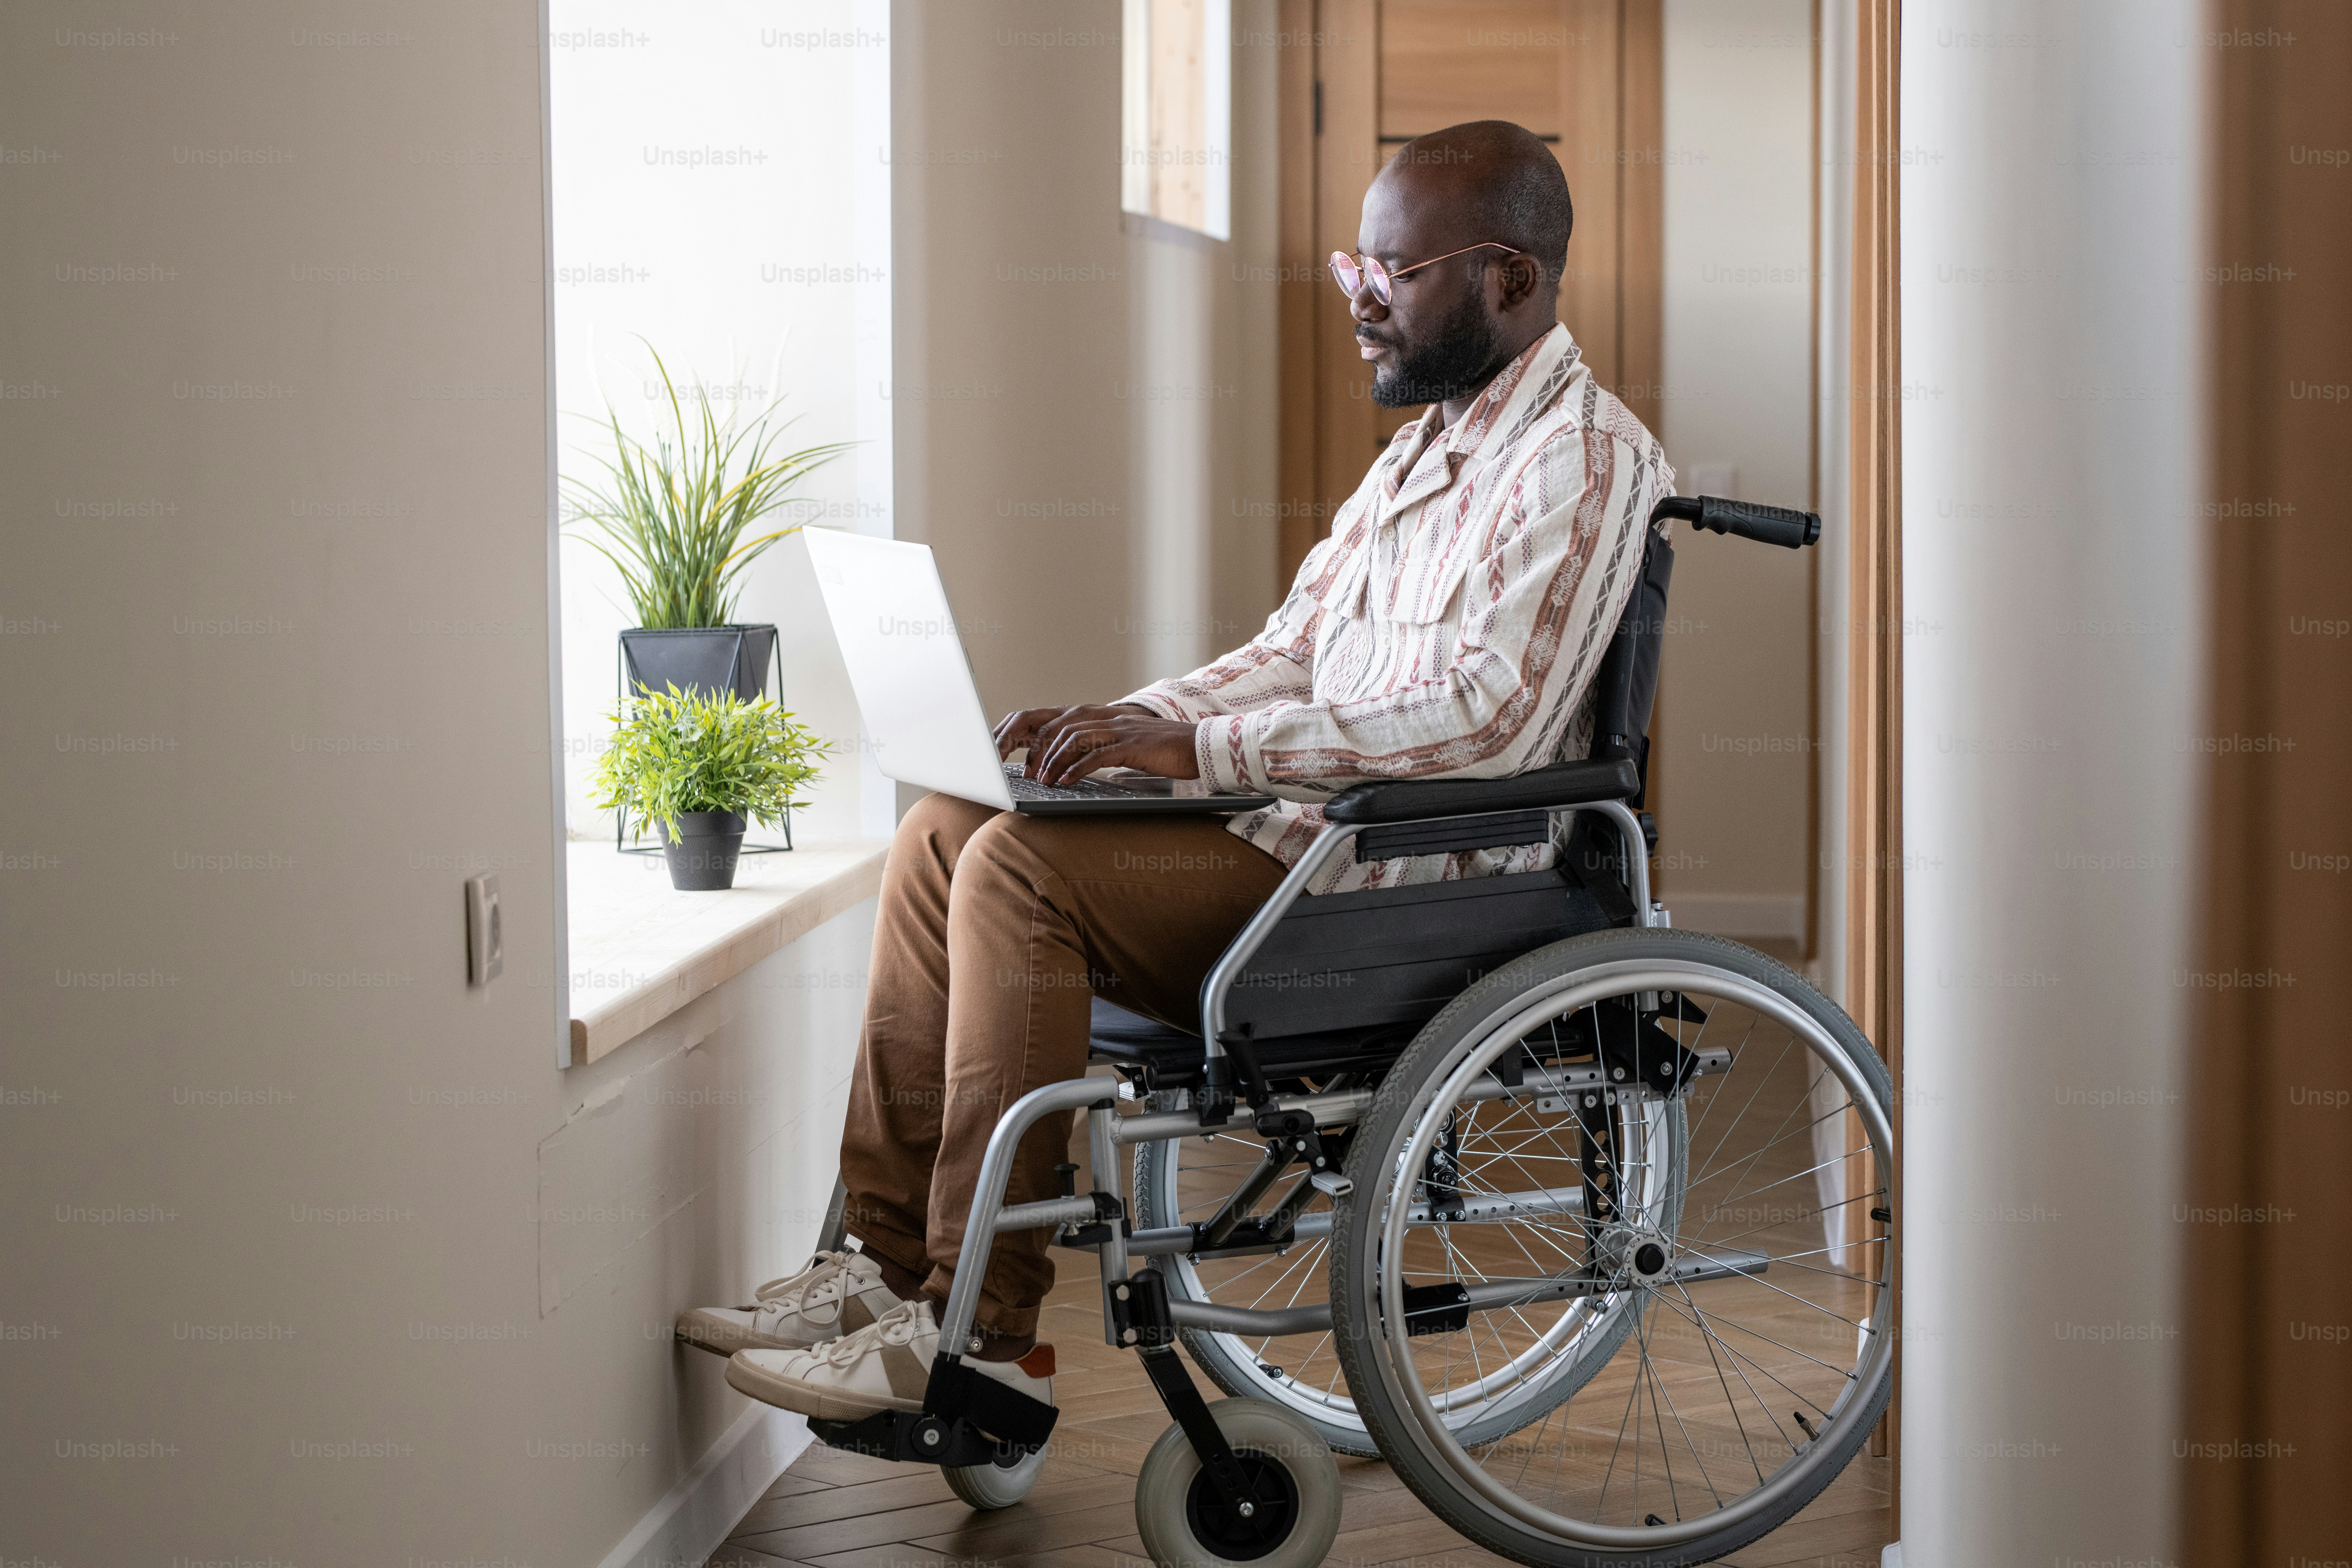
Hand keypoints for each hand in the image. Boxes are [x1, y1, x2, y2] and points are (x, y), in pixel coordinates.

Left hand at [994, 704, 1200, 783]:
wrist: (1197, 745)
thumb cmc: (1158, 749)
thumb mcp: (1120, 744)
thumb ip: (1093, 746)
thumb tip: (1063, 764)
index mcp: (1098, 715)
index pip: (1052, 717)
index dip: (1027, 734)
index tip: (1011, 754)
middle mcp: (1104, 716)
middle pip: (1056, 724)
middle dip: (1032, 747)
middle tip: (1022, 771)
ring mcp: (1118, 728)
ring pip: (1073, 738)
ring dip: (1053, 761)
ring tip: (1042, 781)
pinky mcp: (1132, 744)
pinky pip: (1098, 754)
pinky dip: (1078, 769)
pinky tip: (1066, 782)